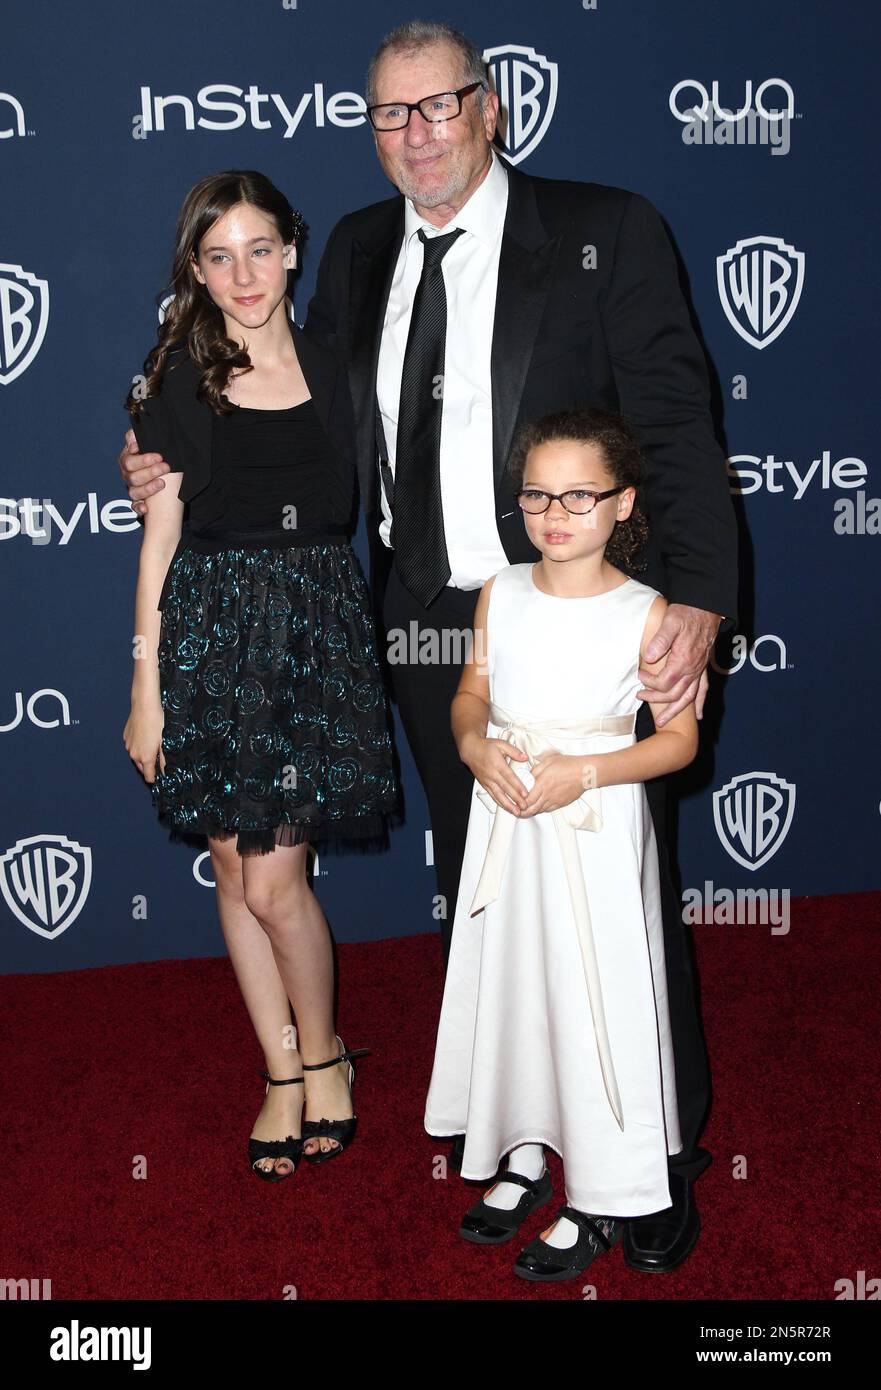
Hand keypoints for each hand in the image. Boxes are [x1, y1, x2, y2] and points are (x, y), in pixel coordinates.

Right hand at [119, 428, 169, 516]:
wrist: (166, 463)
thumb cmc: (157, 450)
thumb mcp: (150, 439)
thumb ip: (139, 435)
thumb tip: (134, 441)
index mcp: (127, 458)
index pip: (129, 460)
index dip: (143, 459)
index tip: (159, 456)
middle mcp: (127, 473)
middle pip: (132, 476)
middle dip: (150, 471)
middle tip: (166, 467)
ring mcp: (132, 487)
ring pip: (133, 491)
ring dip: (147, 489)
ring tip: (162, 483)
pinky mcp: (138, 499)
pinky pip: (134, 506)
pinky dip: (139, 508)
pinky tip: (146, 508)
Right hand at [123, 702, 165, 783]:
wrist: (144, 706)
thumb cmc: (158, 723)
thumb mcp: (165, 742)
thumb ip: (164, 760)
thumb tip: (166, 772)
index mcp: (145, 758)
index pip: (149, 777)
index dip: (156, 777)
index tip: (161, 774)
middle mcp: (134, 754)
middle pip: (142, 768)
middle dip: (150, 766)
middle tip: (159, 756)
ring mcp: (128, 745)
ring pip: (136, 757)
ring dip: (143, 755)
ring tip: (153, 744)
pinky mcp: (125, 737)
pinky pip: (132, 746)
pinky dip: (138, 745)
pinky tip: (145, 736)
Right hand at [461, 733, 529, 813]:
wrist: (470, 750)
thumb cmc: (486, 747)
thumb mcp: (501, 744)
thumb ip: (514, 751)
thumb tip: (525, 757)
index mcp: (497, 764)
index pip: (509, 777)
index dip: (517, 786)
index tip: (525, 794)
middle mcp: (491, 774)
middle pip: (505, 789)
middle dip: (515, 799)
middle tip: (524, 806)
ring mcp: (487, 781)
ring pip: (498, 795)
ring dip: (507, 805)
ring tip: (516, 812)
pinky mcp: (484, 785)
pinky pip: (492, 796)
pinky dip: (499, 803)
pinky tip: (506, 808)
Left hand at [520, 753, 585, 816]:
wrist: (585, 773)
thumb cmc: (568, 765)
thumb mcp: (548, 762)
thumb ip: (535, 770)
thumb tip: (527, 776)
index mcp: (543, 783)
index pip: (527, 799)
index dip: (519, 803)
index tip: (514, 802)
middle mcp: (548, 794)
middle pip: (531, 809)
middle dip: (522, 812)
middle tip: (516, 811)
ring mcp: (555, 800)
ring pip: (539, 811)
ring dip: (531, 811)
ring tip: (524, 810)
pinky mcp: (561, 803)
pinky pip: (548, 810)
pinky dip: (541, 810)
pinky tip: (538, 807)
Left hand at [637, 603, 720, 724]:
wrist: (706, 607)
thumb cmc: (687, 613)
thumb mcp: (671, 622)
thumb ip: (660, 640)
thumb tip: (649, 657)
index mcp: (684, 660)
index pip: (664, 682)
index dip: (649, 682)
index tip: (639, 674)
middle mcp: (694, 669)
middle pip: (675, 694)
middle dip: (656, 699)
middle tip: (640, 696)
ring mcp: (700, 670)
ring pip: (689, 697)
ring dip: (675, 710)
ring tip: (663, 721)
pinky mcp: (703, 667)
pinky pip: (703, 690)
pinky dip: (699, 703)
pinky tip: (698, 715)